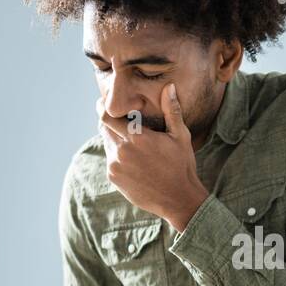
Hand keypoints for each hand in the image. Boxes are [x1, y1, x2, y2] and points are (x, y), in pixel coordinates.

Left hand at [97, 82, 208, 230]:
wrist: (178, 199)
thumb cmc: (182, 165)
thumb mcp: (180, 136)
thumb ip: (171, 110)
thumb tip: (169, 87)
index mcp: (137, 137)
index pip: (107, 115)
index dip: (103, 106)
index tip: (104, 102)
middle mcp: (122, 151)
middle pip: (103, 127)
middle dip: (109, 121)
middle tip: (119, 120)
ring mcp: (116, 166)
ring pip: (106, 144)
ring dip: (113, 139)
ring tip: (130, 141)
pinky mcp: (114, 178)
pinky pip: (110, 160)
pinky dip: (117, 156)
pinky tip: (133, 159)